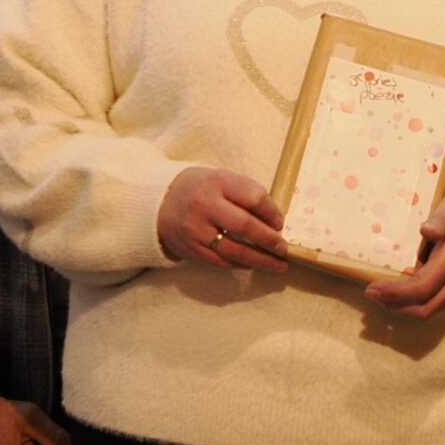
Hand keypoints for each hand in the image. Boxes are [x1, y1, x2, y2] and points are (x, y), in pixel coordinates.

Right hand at [157, 167, 287, 271]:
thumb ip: (245, 194)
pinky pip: (221, 261)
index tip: (280, 223)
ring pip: (234, 250)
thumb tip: (275, 221)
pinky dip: (241, 264)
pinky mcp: (191, 249)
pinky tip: (254, 264)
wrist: (160, 202)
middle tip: (284, 249)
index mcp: (217, 182)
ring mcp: (196, 230)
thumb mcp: (221, 179)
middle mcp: (205, 205)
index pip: (253, 197)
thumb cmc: (201, 189)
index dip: (272, 212)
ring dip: (260, 260)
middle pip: (245, 226)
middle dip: (269, 240)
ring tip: (278, 264)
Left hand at [365, 192, 444, 318]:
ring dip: (404, 309)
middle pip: (424, 308)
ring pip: (431, 310)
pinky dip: (417, 305)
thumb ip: (442, 218)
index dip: (394, 293)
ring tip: (383, 296)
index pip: (421, 288)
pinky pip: (438, 305)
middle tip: (372, 294)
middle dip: (394, 306)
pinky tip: (403, 294)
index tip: (372, 288)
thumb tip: (424, 229)